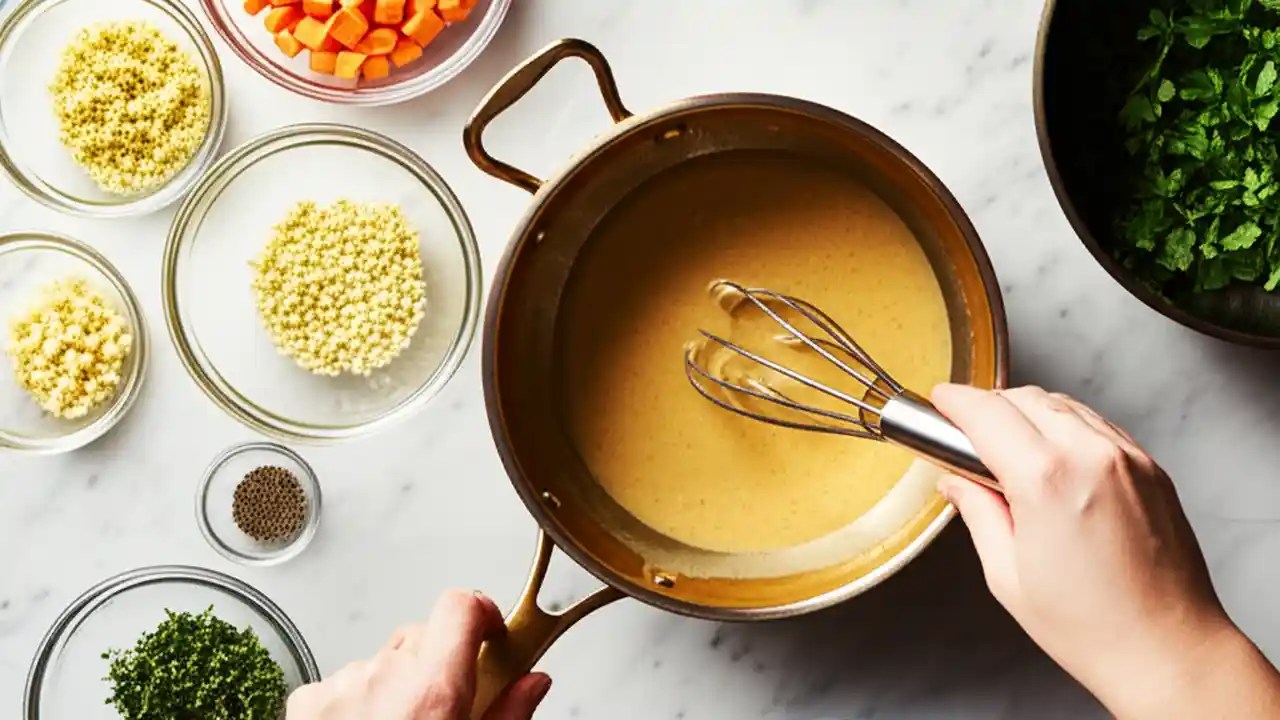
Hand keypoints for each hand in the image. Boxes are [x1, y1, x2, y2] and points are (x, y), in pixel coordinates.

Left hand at [287, 590, 550, 719]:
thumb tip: (533, 683)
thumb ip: (508, 715)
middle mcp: (384, 677)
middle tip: (447, 704)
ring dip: (396, 684)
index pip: (460, 605)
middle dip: (438, 660)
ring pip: (382, 661)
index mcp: (433, 691)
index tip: (489, 633)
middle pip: (421, 635)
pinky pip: (344, 681)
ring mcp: (341, 687)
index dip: (480, 613)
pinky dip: (358, 701)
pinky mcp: (306, 702)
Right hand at [932, 384, 1279, 718]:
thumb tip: (955, 482)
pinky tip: (1051, 455)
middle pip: (1024, 398)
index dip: (955, 400)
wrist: (1168, 649)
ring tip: (1007, 447)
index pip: (987, 413)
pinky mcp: (1150, 468)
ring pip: (1062, 405)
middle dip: (987, 405)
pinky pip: (1097, 424)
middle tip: (964, 433)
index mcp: (1047, 481)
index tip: (940, 400)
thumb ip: (977, 513)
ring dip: (1026, 411)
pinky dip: (1065, 425)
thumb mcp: (1007, 576)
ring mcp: (1127, 458)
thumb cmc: (1091, 626)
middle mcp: (1092, 456)